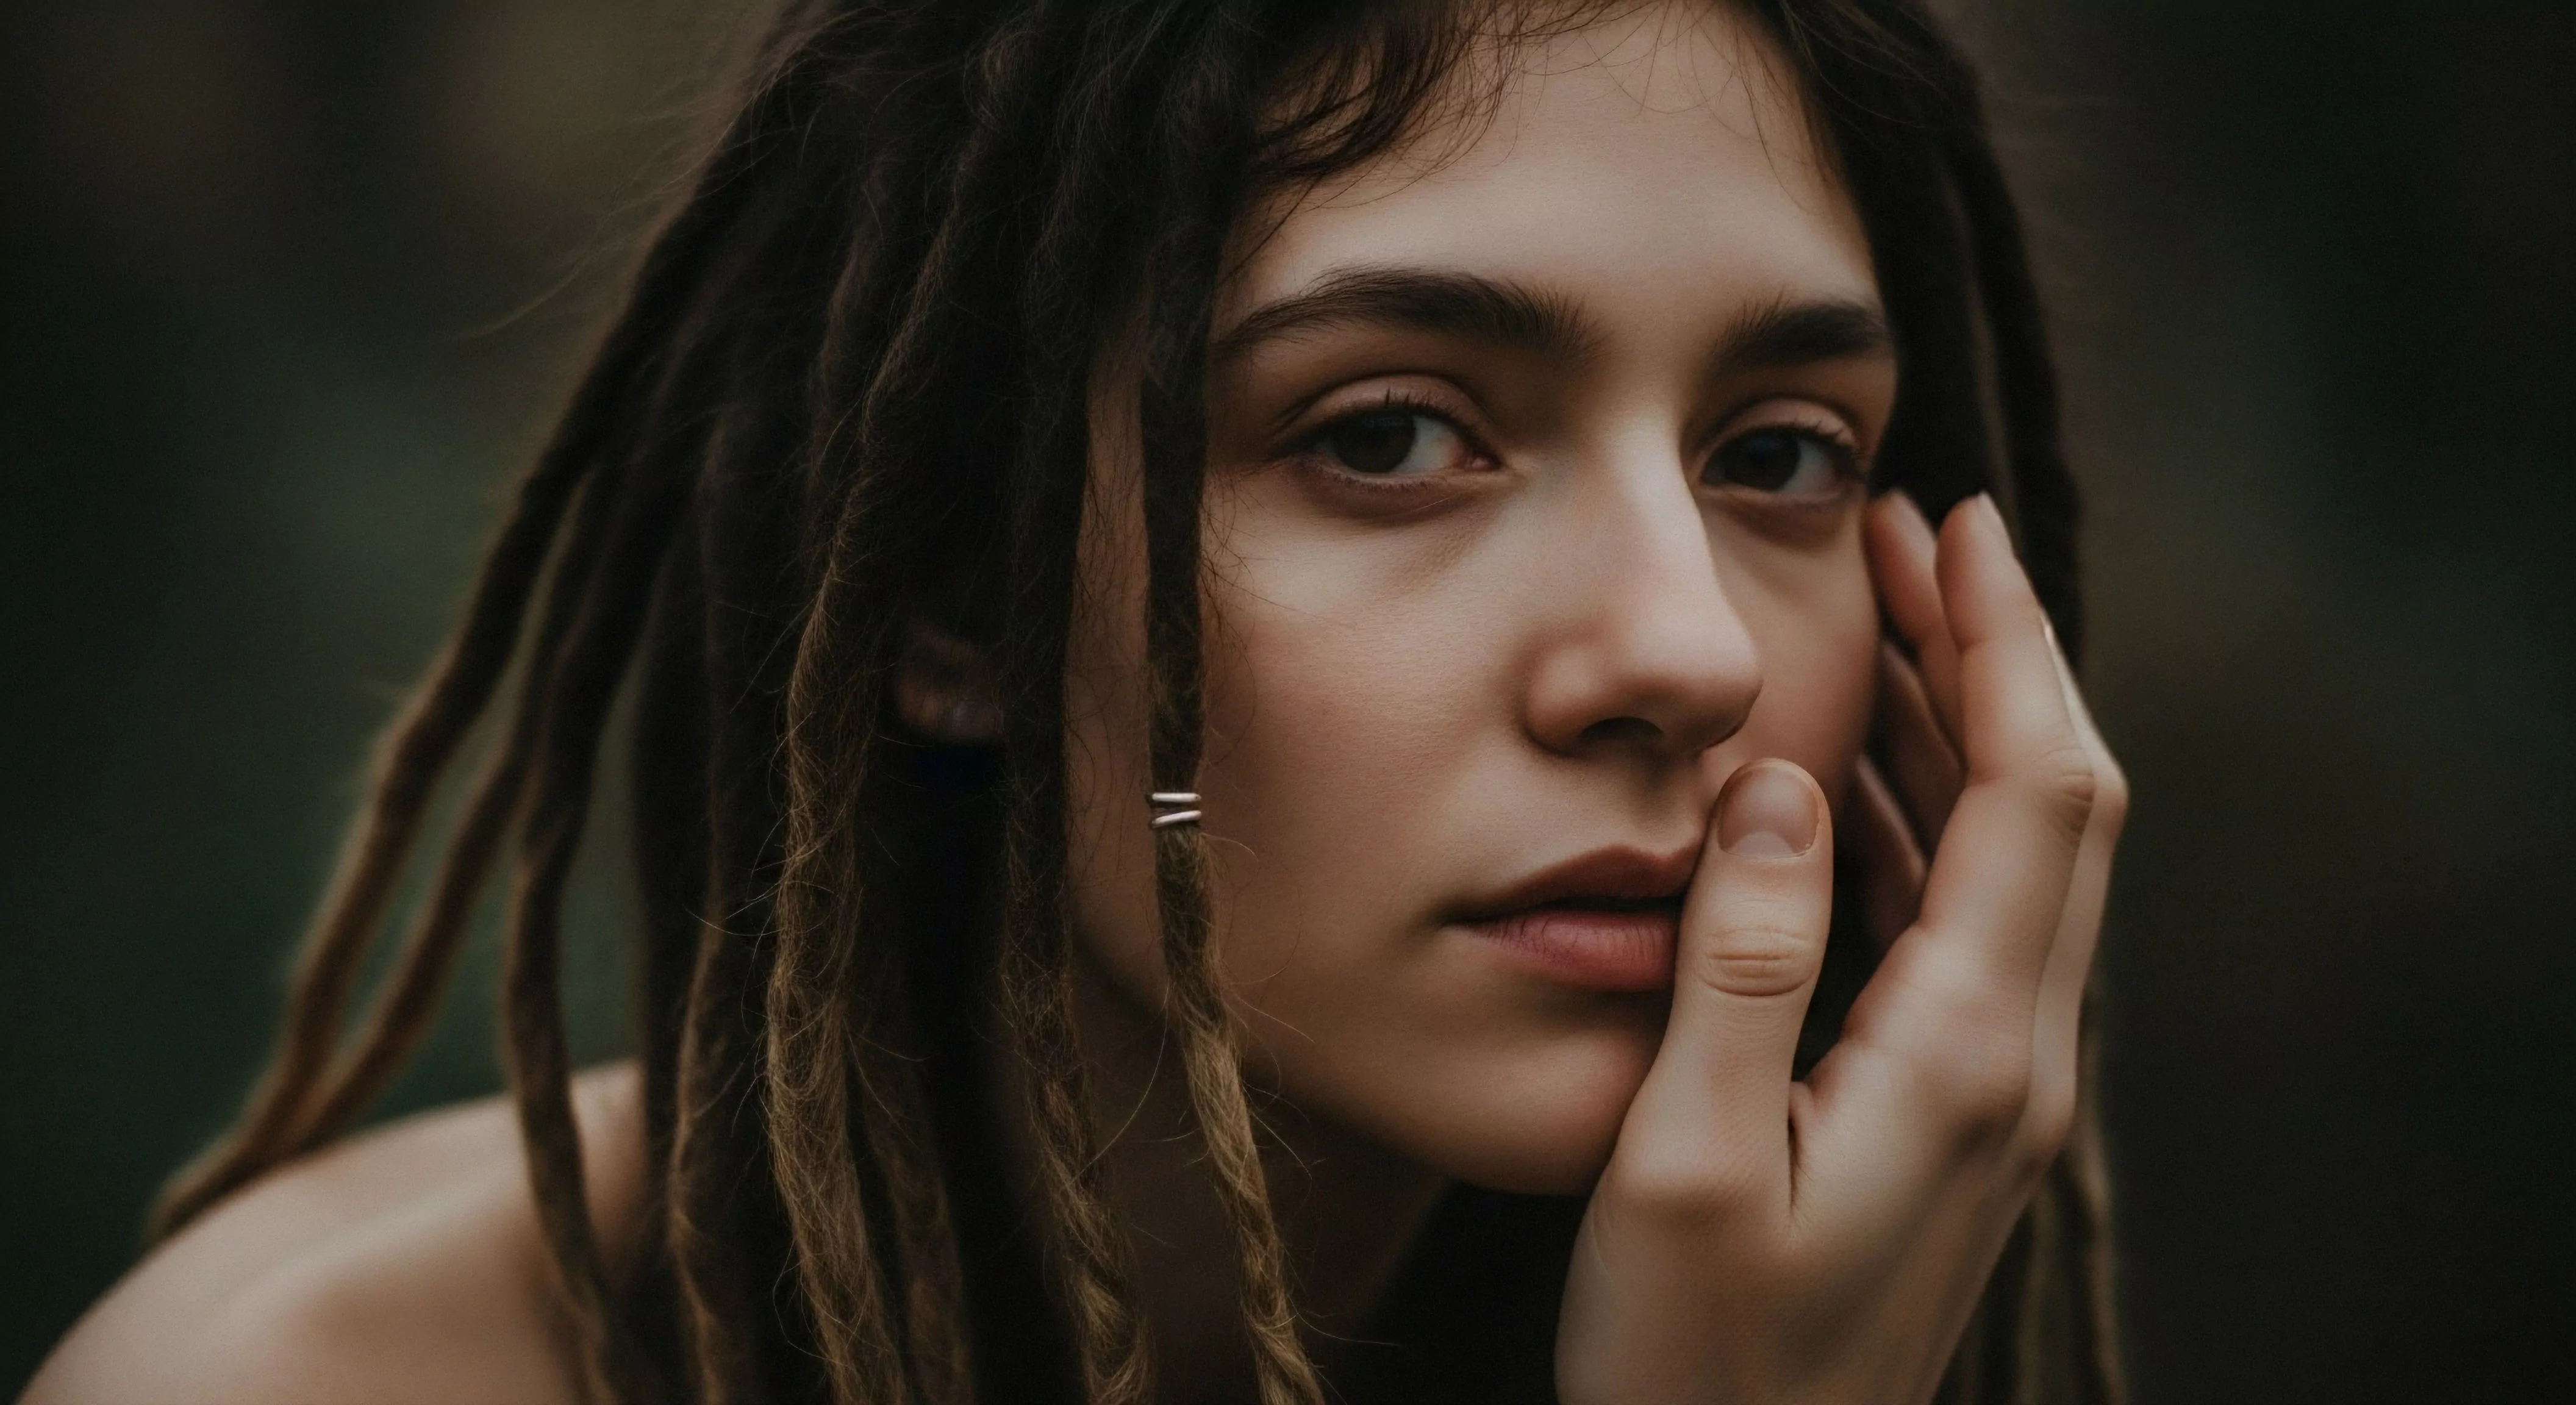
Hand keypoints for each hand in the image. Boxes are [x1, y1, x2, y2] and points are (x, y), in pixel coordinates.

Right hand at [1555, 492, 2126, 1404]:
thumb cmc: (1701, 1363)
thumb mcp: (1684, 1162)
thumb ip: (1738, 965)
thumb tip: (1780, 783)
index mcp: (1966, 1054)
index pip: (2040, 794)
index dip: (2006, 643)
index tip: (1951, 523)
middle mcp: (2012, 1060)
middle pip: (2056, 806)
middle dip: (1993, 653)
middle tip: (1902, 537)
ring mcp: (1990, 1090)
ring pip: (2017, 859)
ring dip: (1961, 728)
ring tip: (1877, 622)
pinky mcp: (1948, 1112)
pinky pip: (1968, 924)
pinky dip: (1928, 821)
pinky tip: (1852, 784)